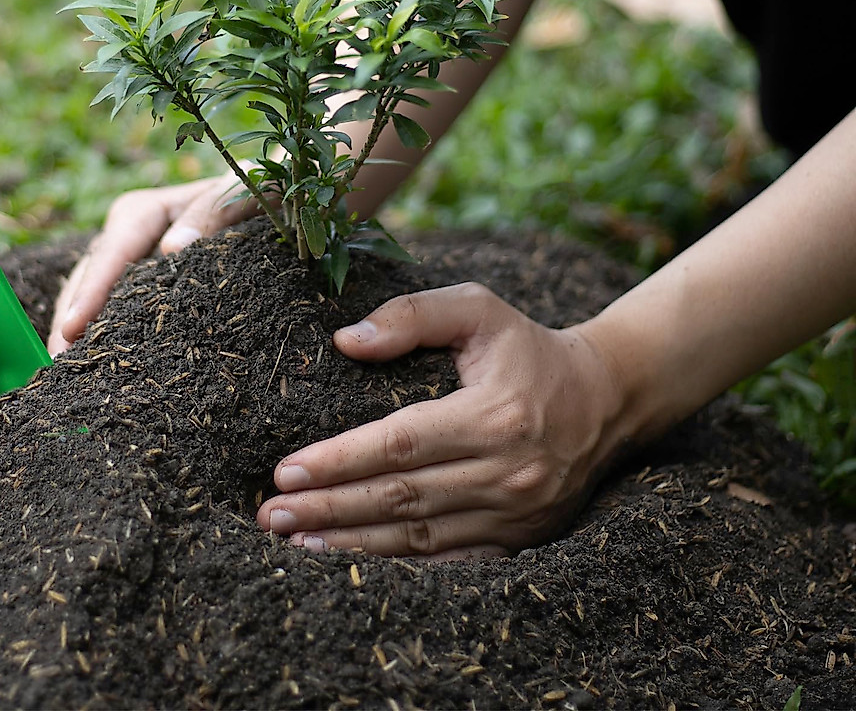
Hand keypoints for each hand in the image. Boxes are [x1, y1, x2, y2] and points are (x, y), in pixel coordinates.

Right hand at [48, 173, 255, 353]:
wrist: (260, 197)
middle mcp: (125, 236)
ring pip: (92, 298)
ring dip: (79, 334)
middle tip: (58, 369)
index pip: (109, 254)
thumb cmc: (249, 192)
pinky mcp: (139, 283)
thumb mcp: (236, 194)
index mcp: (141, 212)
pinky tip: (98, 368)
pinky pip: (113, 309)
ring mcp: (129, 261)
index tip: (70, 329)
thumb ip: (211, 211)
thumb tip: (172, 249)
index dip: (89, 292)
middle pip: (88, 280)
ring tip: (68, 376)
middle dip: (70, 322)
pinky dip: (102, 335)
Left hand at [255, 283, 626, 558]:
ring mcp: (514, 515)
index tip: (285, 470)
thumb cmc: (527, 348)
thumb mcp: (478, 308)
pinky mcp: (518, 539)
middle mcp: (506, 472)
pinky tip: (353, 561)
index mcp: (493, 415)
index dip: (339, 460)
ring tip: (294, 542)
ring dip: (352, 544)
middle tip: (270, 514)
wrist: (605, 399)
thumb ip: (412, 315)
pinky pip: (448, 562)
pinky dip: (397, 566)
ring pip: (418, 538)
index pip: (400, 444)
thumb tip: (345, 341)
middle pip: (399, 498)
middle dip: (328, 509)